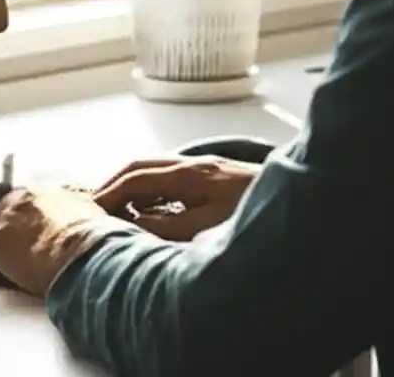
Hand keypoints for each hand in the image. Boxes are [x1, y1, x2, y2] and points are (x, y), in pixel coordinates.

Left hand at [0, 185, 127, 295]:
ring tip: (13, 248)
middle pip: (13, 202)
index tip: (43, 222)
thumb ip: (86, 209)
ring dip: (2, 230)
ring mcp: (9, 217)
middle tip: (29, 237)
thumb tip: (90, 213)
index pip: (37, 195)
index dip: (38, 211)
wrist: (85, 256)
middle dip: (19, 219)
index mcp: (54, 190)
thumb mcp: (97, 215)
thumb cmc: (97, 240)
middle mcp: (29, 196)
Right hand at [93, 156, 260, 240]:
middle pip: (141, 165)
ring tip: (117, 207)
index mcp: (189, 174)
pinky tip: (153, 207)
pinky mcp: (215, 176)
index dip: (109, 194)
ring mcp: (205, 167)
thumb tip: (135, 225)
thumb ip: (169, 227)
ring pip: (155, 168)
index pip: (136, 178)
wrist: (304, 200)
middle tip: (94, 206)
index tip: (90, 210)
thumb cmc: (255, 213)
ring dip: (132, 184)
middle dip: (114, 183)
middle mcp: (194, 165)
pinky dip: (151, 187)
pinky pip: (171, 175)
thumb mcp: (208, 228)